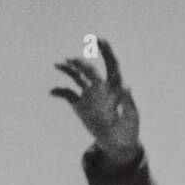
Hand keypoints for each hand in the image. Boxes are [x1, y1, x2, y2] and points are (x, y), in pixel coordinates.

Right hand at [50, 38, 139, 165]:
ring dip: (67, 70)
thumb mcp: (132, 117)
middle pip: (90, 69)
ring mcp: (89, 96)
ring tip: (58, 64)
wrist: (119, 145)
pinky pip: (67, 94)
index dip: (107, 52)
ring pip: (76, 77)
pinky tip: (52, 92)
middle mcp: (100, 88)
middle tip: (72, 59)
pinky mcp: (80, 106)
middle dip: (81, 62)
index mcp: (114, 88)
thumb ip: (129, 102)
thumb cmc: (129, 131)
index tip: (100, 40)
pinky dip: (59, 91)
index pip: (111, 66)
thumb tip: (127, 86)